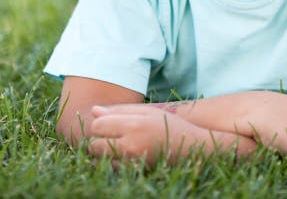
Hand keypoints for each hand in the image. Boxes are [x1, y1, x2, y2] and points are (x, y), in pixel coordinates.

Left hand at [87, 104, 237, 165]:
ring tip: (119, 146)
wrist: (193, 149)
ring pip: (100, 160)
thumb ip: (120, 110)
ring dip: (104, 153)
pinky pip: (112, 170)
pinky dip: (113, 164)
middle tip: (111, 137)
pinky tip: (126, 157)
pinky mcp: (135, 174)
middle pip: (94, 145)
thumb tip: (94, 111)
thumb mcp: (148, 112)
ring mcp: (132, 163)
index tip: (108, 124)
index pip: (98, 126)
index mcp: (133, 126)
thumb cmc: (170, 126)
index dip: (100, 125)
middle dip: (98, 141)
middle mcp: (130, 146)